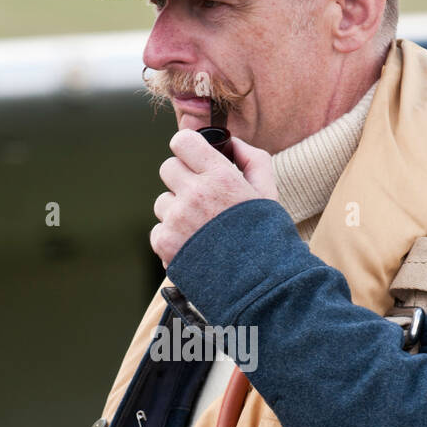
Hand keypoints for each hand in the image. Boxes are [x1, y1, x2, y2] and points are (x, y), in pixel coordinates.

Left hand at [150, 130, 278, 267]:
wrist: (257, 284)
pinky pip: (158, 229)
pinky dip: (172, 237)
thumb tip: (231, 143)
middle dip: (182, 179)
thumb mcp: (268, 192)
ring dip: (177, 211)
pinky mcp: (165, 243)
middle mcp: (195, 194)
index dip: (186, 148)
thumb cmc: (264, 236)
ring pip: (162, 201)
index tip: (192, 158)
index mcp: (220, 176)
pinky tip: (193, 247)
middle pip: (168, 168)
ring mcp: (177, 219)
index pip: (182, 141)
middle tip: (200, 197)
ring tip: (201, 229)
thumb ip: (252, 158)